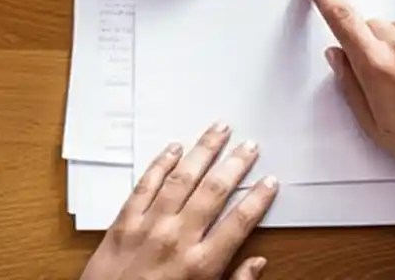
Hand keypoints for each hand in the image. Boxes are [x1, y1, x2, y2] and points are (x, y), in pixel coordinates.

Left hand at [80, 124, 278, 279]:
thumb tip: (258, 264)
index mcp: (202, 264)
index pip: (240, 221)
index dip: (258, 198)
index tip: (270, 181)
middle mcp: (177, 239)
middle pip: (214, 191)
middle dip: (235, 164)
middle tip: (249, 146)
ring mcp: (149, 227)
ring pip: (182, 179)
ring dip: (203, 151)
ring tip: (218, 130)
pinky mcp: (124, 223)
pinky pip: (145, 185)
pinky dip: (160, 164)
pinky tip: (174, 148)